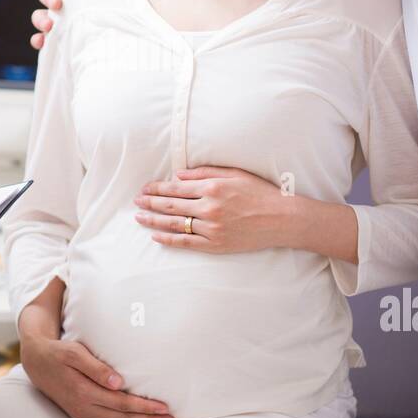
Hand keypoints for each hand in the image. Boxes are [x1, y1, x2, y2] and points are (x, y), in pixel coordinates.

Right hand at [20, 333, 175, 417]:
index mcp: (84, 392)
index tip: (164, 407)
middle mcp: (84, 407)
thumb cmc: (59, 353)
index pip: (121, 403)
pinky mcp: (81, 415)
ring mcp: (82, 414)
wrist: (37, 362)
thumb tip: (118, 381)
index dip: (144, 407)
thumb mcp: (75, 353)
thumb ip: (96, 368)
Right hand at [29, 0, 117, 49]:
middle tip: (57, 5)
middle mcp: (64, 2)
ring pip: (40, 15)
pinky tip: (42, 43)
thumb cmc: (120, 5)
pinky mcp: (58, 41)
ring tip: (49, 26)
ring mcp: (59, 21)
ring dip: (40, 18)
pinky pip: (43, 39)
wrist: (125, 33)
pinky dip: (38, 40)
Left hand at [133, 166, 292, 253]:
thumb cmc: (260, 193)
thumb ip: (205, 173)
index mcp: (213, 188)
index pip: (176, 188)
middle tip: (136, 201)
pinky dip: (169, 240)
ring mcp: (211, 229)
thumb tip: (179, 175)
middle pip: (171, 205)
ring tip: (139, 217)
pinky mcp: (216, 245)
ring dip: (154, 220)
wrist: (281, 219)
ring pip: (175, 224)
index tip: (145, 188)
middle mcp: (209, 208)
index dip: (157, 188)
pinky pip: (186, 243)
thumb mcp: (235, 174)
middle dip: (150, 202)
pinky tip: (156, 236)